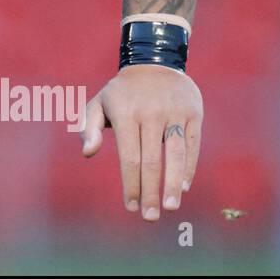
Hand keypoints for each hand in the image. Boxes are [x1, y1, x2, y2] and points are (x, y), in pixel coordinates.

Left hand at [80, 65, 202, 220]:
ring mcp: (174, 112)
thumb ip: (87, 127)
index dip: (130, 184)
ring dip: (173, 185)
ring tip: (170, 207)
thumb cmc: (121, 93)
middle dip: (150, 192)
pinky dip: (188, 167)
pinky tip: (183, 186)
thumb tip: (86, 153)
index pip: (129, 157)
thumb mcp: (98, 103)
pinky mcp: (193, 113)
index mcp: (125, 113)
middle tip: (149, 216)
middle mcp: (150, 113)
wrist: (154, 62)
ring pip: (176, 155)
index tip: (129, 206)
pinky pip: (192, 145)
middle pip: (152, 161)